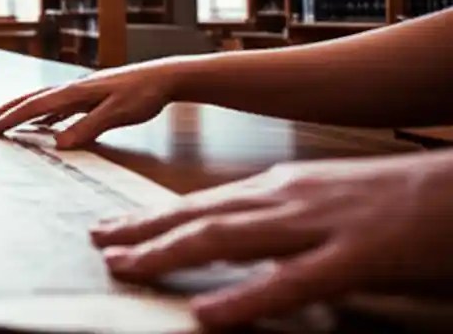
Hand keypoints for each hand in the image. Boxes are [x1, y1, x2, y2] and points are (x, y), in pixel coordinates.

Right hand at [0, 58, 184, 146]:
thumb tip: (59, 144)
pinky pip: (61, 106)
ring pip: (46, 101)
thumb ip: (88, 127)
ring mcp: (83, 92)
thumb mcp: (117, 113)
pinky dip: (46, 114)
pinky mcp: (93, 96)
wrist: (165, 77)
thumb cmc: (143, 94)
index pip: (35, 105)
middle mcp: (74, 89)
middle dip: (11, 112)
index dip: (11, 118)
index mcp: (75, 92)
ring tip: (8, 120)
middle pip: (34, 99)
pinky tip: (46, 123)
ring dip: (25, 110)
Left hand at [90, 152, 452, 327]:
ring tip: (125, 267)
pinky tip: (207, 315)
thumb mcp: (332, 203)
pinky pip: (292, 283)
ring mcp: (319, 225)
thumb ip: (288, 220)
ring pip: (228, 239)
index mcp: (285, 188)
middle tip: (97, 244)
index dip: (154, 218)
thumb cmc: (405, 200)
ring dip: (170, 253)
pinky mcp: (356, 257)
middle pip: (200, 215)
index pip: (204, 203)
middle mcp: (289, 199)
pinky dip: (245, 298)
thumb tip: (247, 244)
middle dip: (144, 231)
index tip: (113, 227)